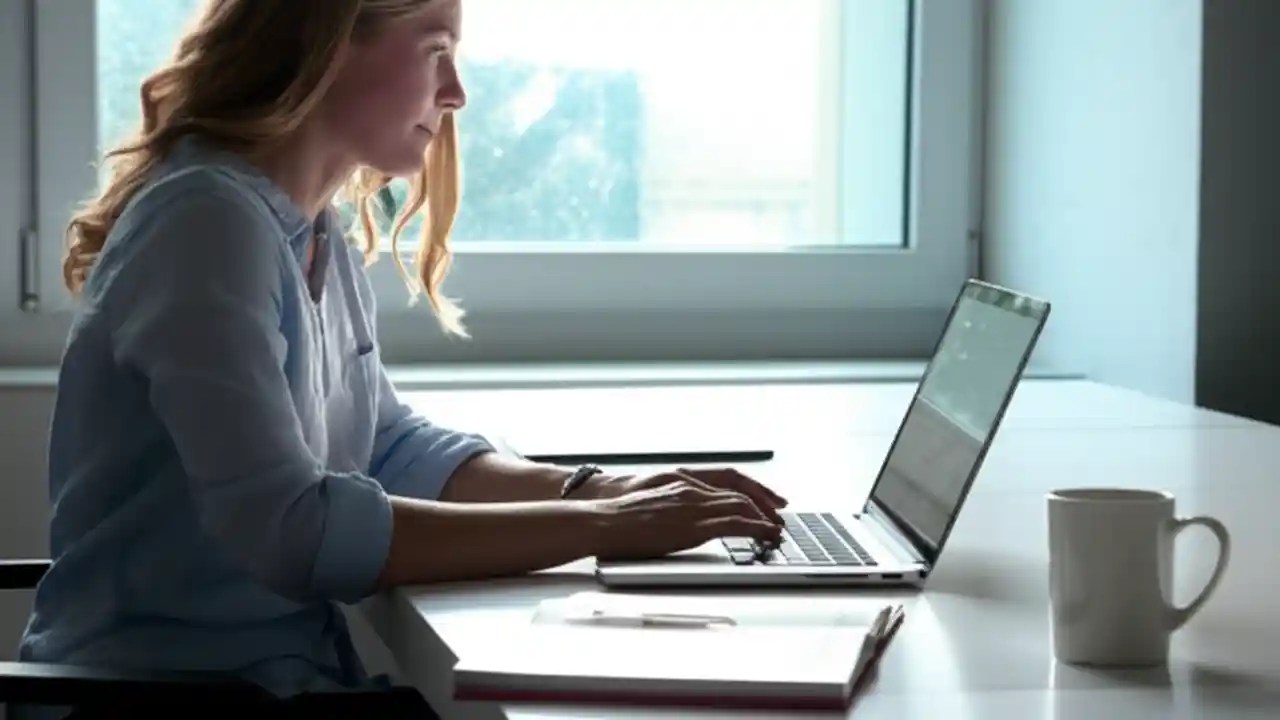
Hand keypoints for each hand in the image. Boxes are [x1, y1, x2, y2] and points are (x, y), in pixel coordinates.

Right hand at [586, 473, 783, 560]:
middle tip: (778, 517)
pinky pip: (736, 524)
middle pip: (740, 491)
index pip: (727, 481)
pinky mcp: (695, 525)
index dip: (751, 491)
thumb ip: (672, 505)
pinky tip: (767, 535)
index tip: (766, 500)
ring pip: (742, 506)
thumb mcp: (650, 502)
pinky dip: (758, 528)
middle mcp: (692, 489)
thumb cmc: (619, 518)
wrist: (603, 521)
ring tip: (777, 530)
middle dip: (764, 505)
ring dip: (765, 518)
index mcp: (681, 482)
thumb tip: (680, 519)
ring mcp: (694, 506)